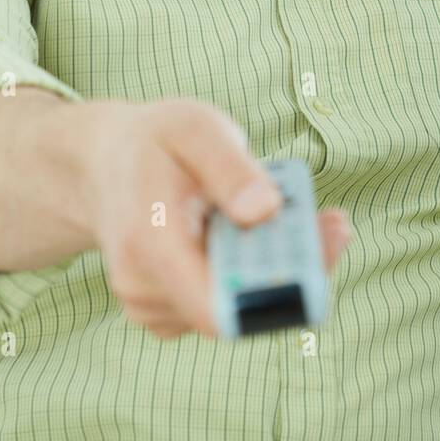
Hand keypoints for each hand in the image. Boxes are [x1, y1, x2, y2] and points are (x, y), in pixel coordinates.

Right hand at [85, 97, 351, 339]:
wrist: (105, 165)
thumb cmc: (155, 141)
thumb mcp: (193, 128)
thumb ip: (228, 167)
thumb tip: (266, 210)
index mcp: (148, 244)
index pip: (219, 307)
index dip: (282, 289)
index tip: (326, 242)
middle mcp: (145, 289)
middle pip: (242, 308)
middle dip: (294, 268)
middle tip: (334, 223)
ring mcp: (154, 307)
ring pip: (239, 306)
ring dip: (276, 267)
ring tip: (291, 214)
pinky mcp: (169, 312)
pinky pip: (227, 303)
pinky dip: (253, 273)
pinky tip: (258, 232)